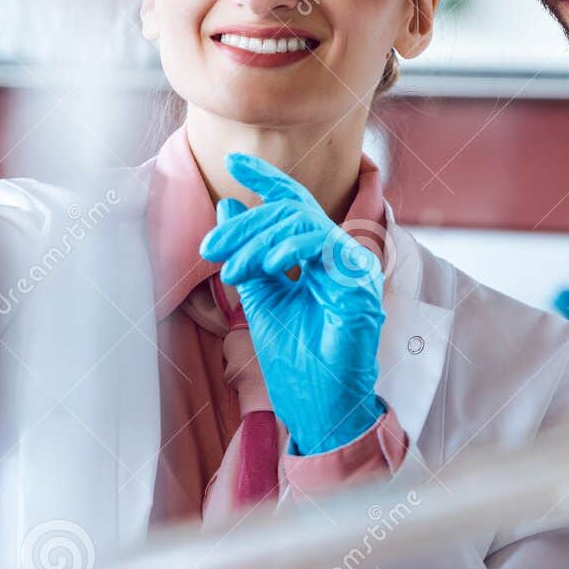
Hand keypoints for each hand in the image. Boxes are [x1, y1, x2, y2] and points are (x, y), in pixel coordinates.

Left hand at [198, 154, 386, 455]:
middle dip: (243, 225)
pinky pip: (325, 246)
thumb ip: (247, 257)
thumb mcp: (260, 301)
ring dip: (259, 240)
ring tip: (232, 268)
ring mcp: (352, 267)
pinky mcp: (359, 283)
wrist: (320, 406)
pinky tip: (267, 264)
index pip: (292, 207)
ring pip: (303, 223)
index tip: (233, 162)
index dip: (265, 180)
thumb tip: (226, 208)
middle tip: (208, 249)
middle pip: (290, 212)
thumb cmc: (298, 361)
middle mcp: (337, 257)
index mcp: (316, 259)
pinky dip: (293, 247)